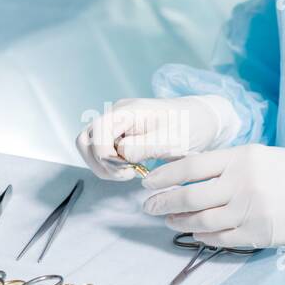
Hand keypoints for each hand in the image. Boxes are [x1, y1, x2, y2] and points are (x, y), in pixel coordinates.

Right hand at [75, 96, 239, 180]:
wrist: (199, 119)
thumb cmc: (189, 126)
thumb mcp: (173, 140)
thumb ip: (145, 146)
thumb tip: (121, 154)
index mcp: (128, 110)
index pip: (97, 132)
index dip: (106, 155)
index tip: (129, 169)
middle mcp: (116, 114)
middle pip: (85, 140)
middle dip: (100, 163)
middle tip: (127, 174)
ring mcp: (115, 123)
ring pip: (88, 147)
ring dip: (102, 166)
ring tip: (128, 173)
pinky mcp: (117, 134)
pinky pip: (100, 151)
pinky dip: (109, 165)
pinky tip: (130, 168)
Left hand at [141, 144, 284, 264]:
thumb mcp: (262, 155)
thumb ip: (227, 163)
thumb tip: (188, 170)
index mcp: (242, 158)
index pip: (190, 166)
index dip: (164, 176)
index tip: (148, 183)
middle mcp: (243, 183)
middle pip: (189, 195)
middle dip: (163, 202)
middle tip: (149, 207)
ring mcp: (250, 211)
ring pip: (201, 220)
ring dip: (179, 221)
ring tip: (169, 220)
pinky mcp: (258, 234)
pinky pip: (220, 239)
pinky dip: (202, 236)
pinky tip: (193, 232)